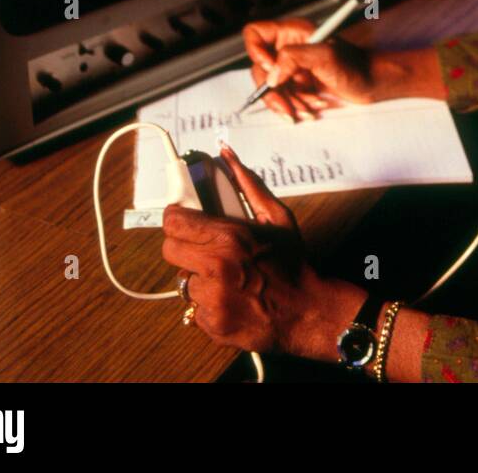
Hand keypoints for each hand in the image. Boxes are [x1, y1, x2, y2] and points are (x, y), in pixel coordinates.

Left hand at [162, 144, 364, 359]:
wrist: (308, 311)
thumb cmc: (292, 263)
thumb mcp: (277, 217)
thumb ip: (247, 184)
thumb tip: (226, 154)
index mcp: (229, 238)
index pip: (174, 222)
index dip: (177, 217)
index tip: (183, 217)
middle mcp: (216, 268)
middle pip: (169, 249)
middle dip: (185, 245)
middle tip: (206, 247)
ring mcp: (211, 299)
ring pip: (184, 279)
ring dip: (200, 276)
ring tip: (227, 276)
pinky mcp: (211, 323)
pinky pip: (194, 306)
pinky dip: (209, 302)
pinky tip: (231, 297)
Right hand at [242, 17, 380, 120]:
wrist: (373, 83)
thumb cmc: (355, 65)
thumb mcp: (324, 56)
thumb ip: (292, 60)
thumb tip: (271, 77)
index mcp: (291, 32)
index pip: (254, 34)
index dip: (256, 52)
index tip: (270, 68)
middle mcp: (289, 48)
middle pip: (260, 68)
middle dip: (273, 92)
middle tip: (286, 107)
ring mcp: (292, 67)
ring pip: (271, 87)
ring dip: (287, 103)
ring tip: (307, 110)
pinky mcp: (298, 84)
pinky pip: (284, 97)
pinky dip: (295, 106)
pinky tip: (313, 108)